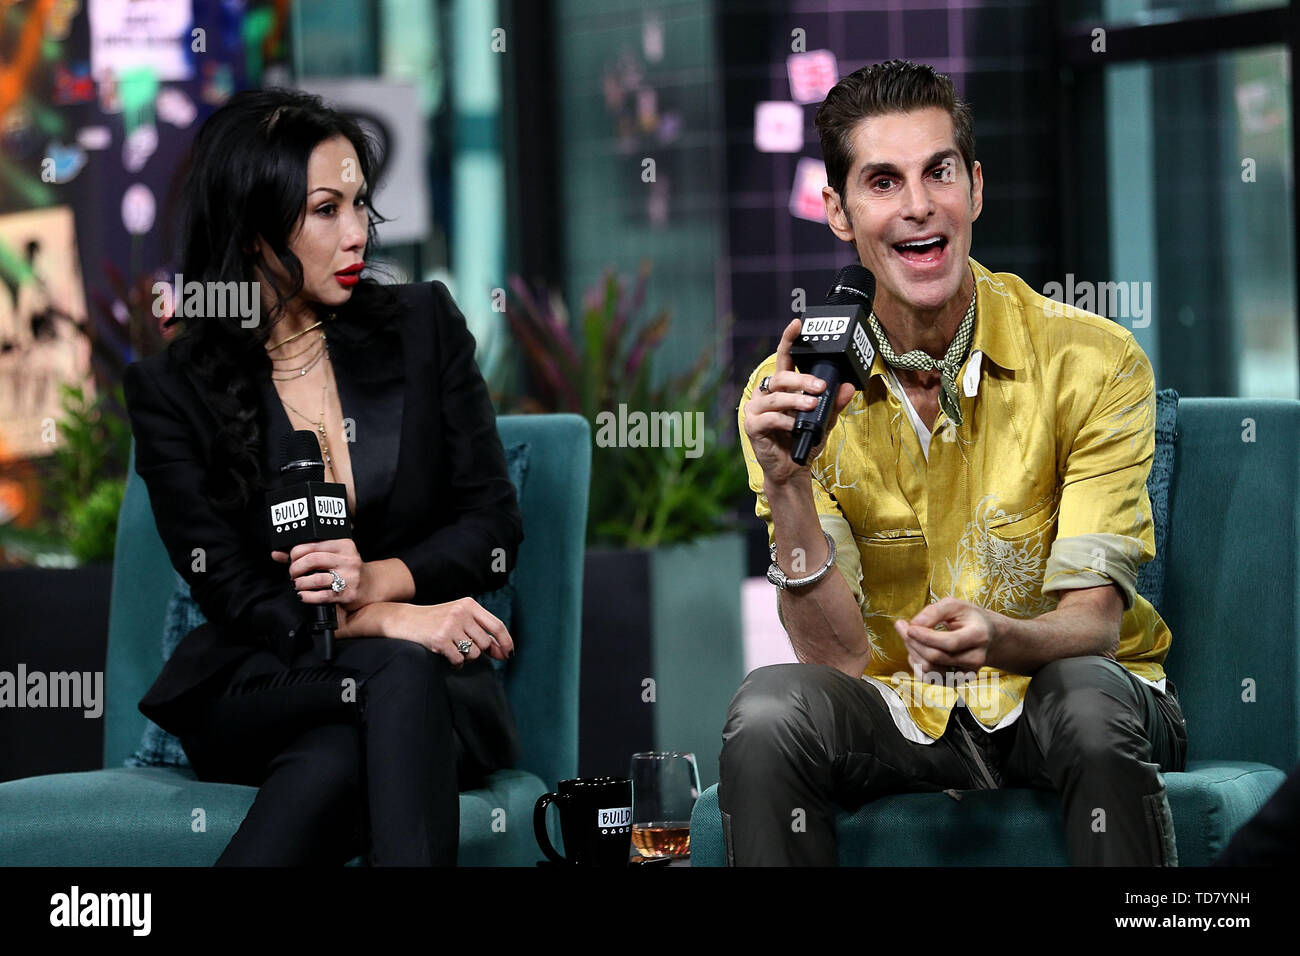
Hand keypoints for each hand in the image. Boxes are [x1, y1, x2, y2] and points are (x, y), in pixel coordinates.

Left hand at [272, 539, 366, 608]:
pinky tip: (303, 595)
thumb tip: (276, 554)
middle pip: (313, 560)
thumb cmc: (346, 569)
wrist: (370, 585)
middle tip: (292, 574)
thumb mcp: (330, 556)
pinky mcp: (349, 593)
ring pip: (316, 579)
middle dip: (296, 569)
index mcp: (344, 545)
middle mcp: (349, 559)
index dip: (295, 554)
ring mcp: (351, 577)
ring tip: (297, 585)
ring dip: (300, 584)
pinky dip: (308, 597)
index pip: (312, 545)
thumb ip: (304, 553)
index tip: (292, 561)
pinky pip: (322, 596)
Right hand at [381, 598, 513, 667]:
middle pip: (485, 643)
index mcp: (469, 604)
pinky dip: (455, 664)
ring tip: (453, 651)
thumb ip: (480, 630)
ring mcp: (450, 626)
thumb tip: (504, 652)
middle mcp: (461, 613)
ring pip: (473, 653)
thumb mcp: (458, 617)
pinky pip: (459, 660)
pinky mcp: (440, 639)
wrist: (404, 620)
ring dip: (466, 658)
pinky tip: (447, 657)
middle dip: (479, 652)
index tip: (509, 654)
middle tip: (464, 649)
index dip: (506, 642)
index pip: (497, 625)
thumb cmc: (435, 621)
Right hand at [743, 318, 856, 485]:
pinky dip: (784, 421)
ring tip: (812, 406)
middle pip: (780, 377)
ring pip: (775, 397)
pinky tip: (794, 426)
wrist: (792, 469)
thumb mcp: (824, 420)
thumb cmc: (803, 440)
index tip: (798, 323)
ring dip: (795, 400)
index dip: (789, 339)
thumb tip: (849, 387)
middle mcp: (766, 394)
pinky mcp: (752, 425)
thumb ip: (834, 403)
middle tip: (820, 387)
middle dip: (801, 380)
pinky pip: (767, 418)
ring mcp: (756, 409)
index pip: (784, 358)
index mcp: (782, 387)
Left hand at [894, 597, 999, 675]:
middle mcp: (975, 658)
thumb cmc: (970, 618)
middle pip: (936, 657)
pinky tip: (916, 651)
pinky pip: (930, 679)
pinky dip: (917, 665)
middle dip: (913, 642)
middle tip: (902, 627)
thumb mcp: (955, 605)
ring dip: (912, 652)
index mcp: (978, 636)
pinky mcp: (957, 681)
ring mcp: (966, 673)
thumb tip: (914, 624)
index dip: (925, 636)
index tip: (909, 626)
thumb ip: (934, 611)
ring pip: (930, 670)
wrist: (989, 637)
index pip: (949, 643)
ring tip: (909, 637)